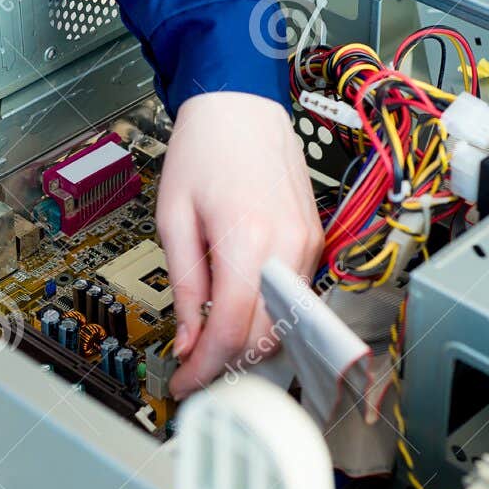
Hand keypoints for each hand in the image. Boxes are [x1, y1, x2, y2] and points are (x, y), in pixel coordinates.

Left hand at [157, 92, 323, 395]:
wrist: (241, 105)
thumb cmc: (204, 149)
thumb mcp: (173, 219)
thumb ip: (184, 286)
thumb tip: (188, 340)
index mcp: (248, 240)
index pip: (232, 332)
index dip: (205, 369)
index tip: (184, 383)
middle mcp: (287, 246)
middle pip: (266, 338)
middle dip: (229, 364)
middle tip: (195, 369)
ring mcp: (308, 244)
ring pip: (286, 323)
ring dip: (250, 342)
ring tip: (212, 340)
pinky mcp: (315, 240)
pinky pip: (295, 296)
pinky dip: (268, 313)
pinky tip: (239, 307)